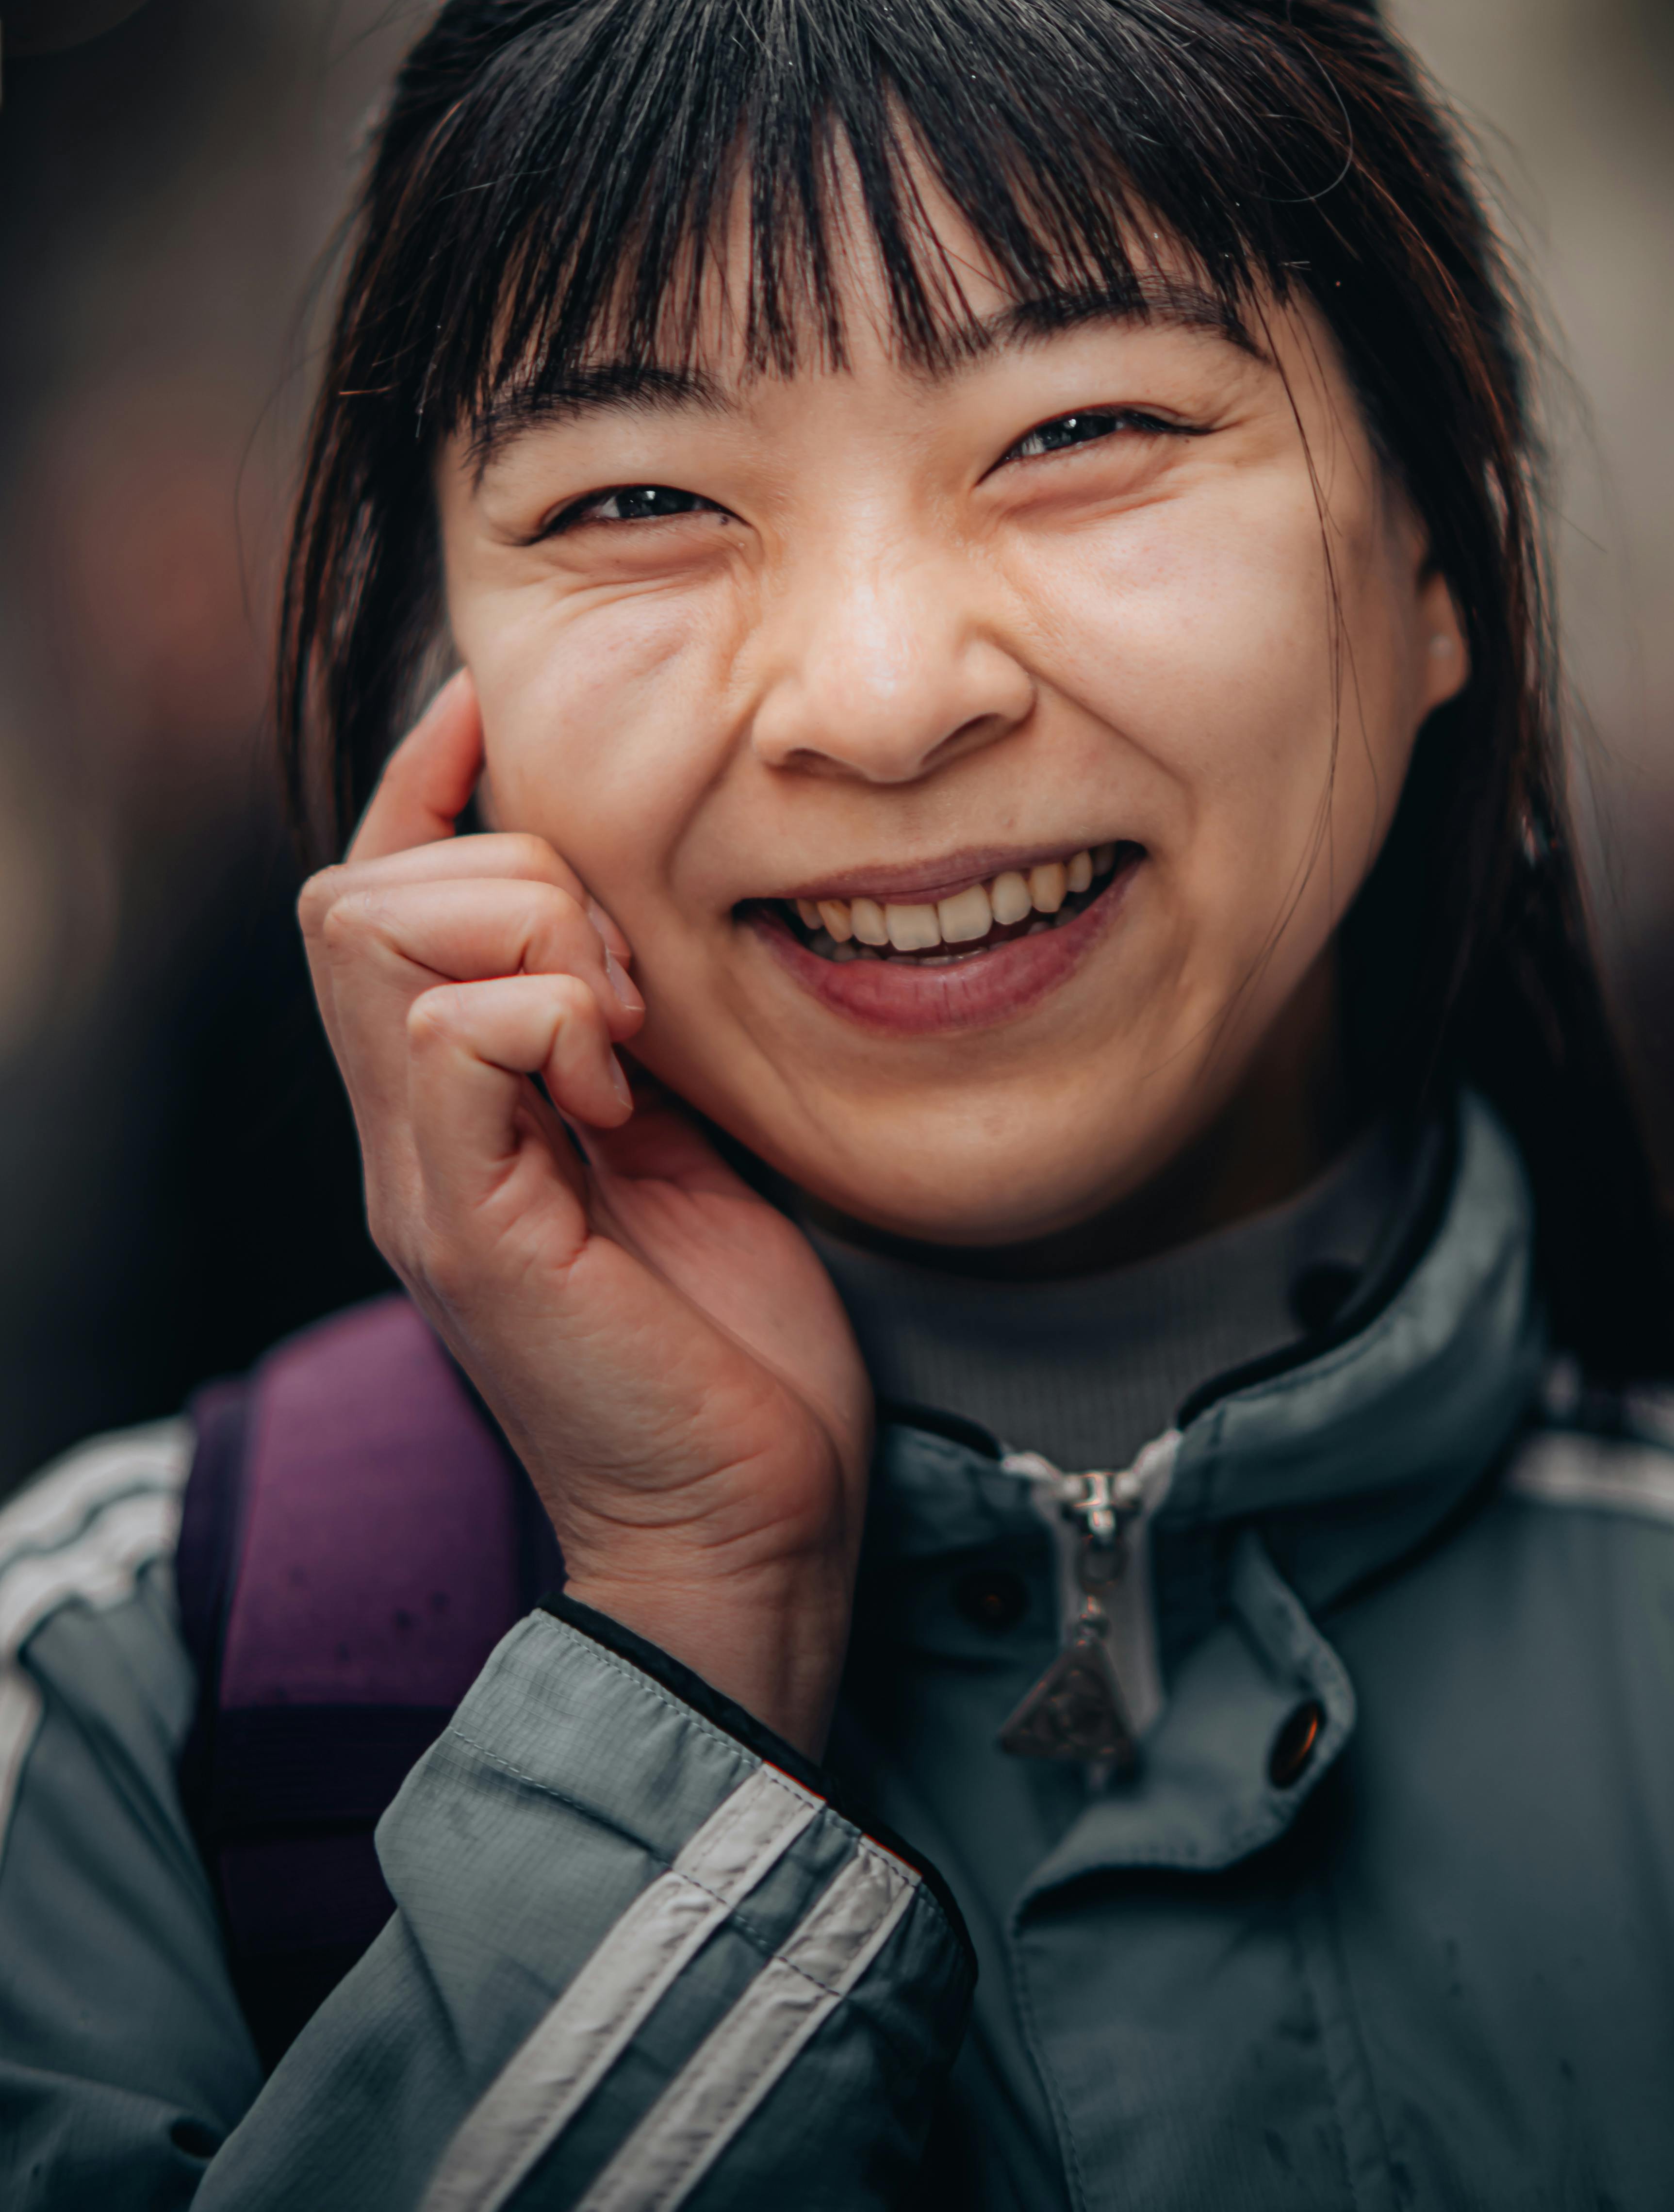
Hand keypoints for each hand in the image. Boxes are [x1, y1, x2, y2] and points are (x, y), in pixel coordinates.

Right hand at [298, 671, 872, 1755]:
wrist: (748, 1530)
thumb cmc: (731, 1348)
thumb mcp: (678, 1145)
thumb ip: (621, 1040)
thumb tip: (624, 920)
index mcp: (454, 1113)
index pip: (375, 895)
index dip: (426, 783)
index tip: (493, 712)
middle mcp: (410, 1139)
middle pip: (356, 889)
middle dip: (503, 873)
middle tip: (623, 983)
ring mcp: (426, 1184)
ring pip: (380, 934)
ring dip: (525, 937)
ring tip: (622, 1036)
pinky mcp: (471, 1231)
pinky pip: (448, 1034)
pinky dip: (541, 1019)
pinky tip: (617, 1089)